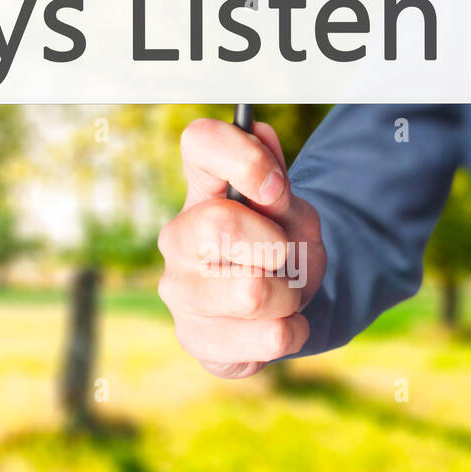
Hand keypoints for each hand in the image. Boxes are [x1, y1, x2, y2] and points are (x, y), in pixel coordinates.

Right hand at [157, 118, 325, 377]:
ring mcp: (179, 291)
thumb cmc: (280, 252)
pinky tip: (278, 325)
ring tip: (282, 295)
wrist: (281, 311)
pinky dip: (293, 331)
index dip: (243, 159)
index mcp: (200, 192)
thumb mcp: (291, 213)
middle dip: (274, 245)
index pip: (200, 143)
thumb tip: (259, 132)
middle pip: (219, 222)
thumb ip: (277, 182)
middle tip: (283, 257)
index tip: (275, 189)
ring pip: (251, 291)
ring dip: (289, 295)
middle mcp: (177, 237)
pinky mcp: (194, 339)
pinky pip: (269, 337)